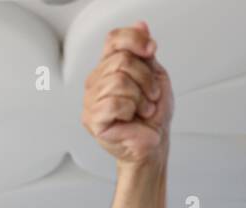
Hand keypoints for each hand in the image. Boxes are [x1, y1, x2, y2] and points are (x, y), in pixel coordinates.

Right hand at [82, 21, 173, 164]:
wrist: (154, 143)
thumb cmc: (152, 115)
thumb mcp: (155, 75)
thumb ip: (144, 52)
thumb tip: (141, 26)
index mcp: (108, 68)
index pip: (114, 40)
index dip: (134, 40)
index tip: (151, 50)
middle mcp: (96, 82)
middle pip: (121, 61)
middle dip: (145, 78)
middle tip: (151, 94)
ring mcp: (91, 101)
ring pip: (118, 81)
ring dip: (139, 96)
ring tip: (142, 108)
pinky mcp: (92, 119)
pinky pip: (114, 103)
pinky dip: (130, 110)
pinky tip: (131, 118)